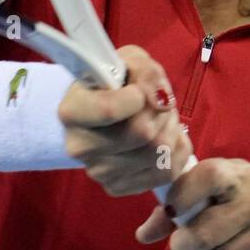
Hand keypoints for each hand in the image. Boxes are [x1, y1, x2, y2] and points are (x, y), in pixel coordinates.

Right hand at [58, 45, 191, 196]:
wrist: (102, 111)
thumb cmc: (115, 82)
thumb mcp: (129, 61)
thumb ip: (146, 72)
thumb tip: (160, 101)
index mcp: (72, 111)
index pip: (110, 110)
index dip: (137, 96)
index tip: (138, 90)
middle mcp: (79, 147)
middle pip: (143, 134)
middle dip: (161, 113)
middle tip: (157, 103)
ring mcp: (98, 172)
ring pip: (159, 154)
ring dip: (171, 130)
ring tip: (160, 118)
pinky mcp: (118, 188)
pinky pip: (167, 173)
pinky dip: (177, 150)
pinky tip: (166, 137)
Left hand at [134, 158, 249, 249]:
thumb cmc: (242, 201)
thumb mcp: (215, 191)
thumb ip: (177, 206)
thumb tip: (143, 234)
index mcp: (239, 173)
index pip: (206, 176)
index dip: (181, 196)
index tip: (172, 212)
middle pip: (204, 233)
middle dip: (182, 247)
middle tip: (182, 249)